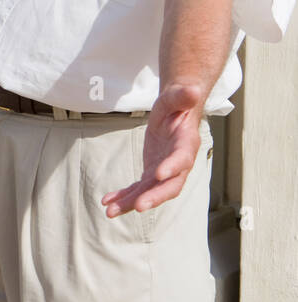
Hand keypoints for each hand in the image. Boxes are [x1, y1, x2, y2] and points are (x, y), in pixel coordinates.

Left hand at [102, 83, 203, 216]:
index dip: (172, 167)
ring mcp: (163, 171)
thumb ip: (182, 96)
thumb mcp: (176, 97)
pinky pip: (137, 189)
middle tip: (138, 206)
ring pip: (149, 192)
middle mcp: (177, 163)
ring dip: (131, 202)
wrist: (175, 113)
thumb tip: (193, 90)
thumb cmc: (177, 104)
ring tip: (110, 211)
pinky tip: (107, 202)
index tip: (158, 174)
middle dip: (154, 197)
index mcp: (186, 145)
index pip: (181, 159)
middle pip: (169, 185)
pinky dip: (124, 196)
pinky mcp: (151, 173)